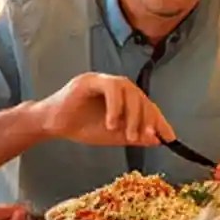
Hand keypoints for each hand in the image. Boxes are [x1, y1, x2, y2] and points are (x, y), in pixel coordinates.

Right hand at [32, 72, 174, 146]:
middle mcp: (116, 85)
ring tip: (129, 135)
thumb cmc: (80, 127)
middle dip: (147, 118)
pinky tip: (112, 124)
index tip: (169, 138)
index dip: (159, 120)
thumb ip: (133, 136)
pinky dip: (115, 107)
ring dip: (133, 114)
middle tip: (148, 138)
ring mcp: (103, 80)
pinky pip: (111, 88)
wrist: (50, 125)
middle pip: (140, 96)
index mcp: (124, 96)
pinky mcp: (90, 80)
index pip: (146, 104)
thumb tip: (157, 139)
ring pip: (128, 90)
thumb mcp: (112, 136)